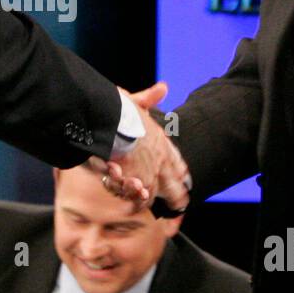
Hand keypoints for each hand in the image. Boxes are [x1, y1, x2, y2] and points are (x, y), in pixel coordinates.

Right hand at [103, 81, 190, 212]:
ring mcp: (148, 173)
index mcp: (161, 142)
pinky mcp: (134, 182)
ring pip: (156, 194)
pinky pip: (138, 198)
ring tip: (152, 202)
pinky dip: (136, 200)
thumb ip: (149, 98)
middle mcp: (159, 161)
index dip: (181, 171)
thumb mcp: (134, 101)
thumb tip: (163, 87)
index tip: (186, 180)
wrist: (107, 121)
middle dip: (177, 196)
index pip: (176, 161)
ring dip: (152, 198)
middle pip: (173, 185)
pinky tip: (135, 200)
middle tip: (180, 205)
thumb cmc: (117, 110)